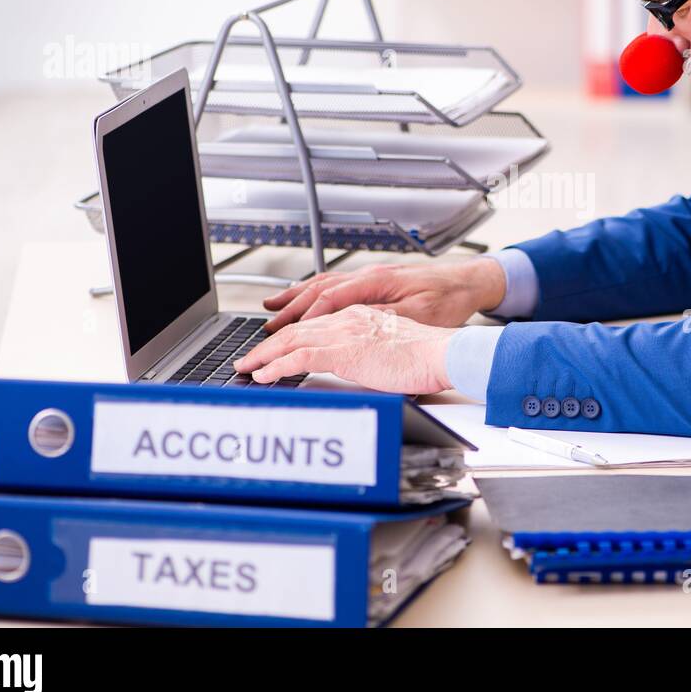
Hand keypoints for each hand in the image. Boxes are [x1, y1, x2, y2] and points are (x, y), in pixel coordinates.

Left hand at [233, 304, 457, 393]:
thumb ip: (372, 351)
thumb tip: (363, 364)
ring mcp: (345, 333)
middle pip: (297, 328)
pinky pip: (299, 357)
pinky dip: (277, 366)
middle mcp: (348, 319)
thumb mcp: (393, 348)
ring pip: (291, 340)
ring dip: (264, 355)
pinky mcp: (345, 351)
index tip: (273, 347)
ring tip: (247, 367)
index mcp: (360, 316)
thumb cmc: (428, 355)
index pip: (315, 323)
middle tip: (248, 358)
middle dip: (268, 344)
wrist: (443, 352)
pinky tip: (264, 374)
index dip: (289, 335)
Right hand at [261, 257, 505, 332]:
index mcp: (378, 281)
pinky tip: (304, 301)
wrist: (469, 281)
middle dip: (291, 308)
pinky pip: (335, 285)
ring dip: (296, 298)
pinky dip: (314, 293)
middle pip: (320, 289)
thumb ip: (385, 319)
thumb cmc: (449, 299)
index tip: (286, 334)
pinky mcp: (375, 282)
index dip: (306, 316)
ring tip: (271, 310)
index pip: (331, 297)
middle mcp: (369, 275)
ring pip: (323, 284)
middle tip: (267, 328)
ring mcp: (370, 276)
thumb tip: (354, 326)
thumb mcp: (420, 314)